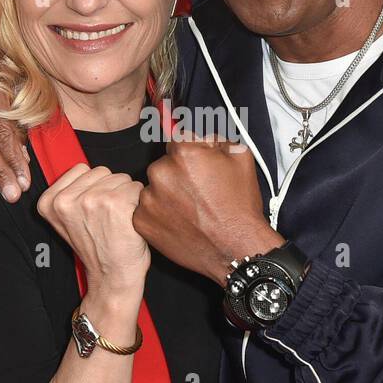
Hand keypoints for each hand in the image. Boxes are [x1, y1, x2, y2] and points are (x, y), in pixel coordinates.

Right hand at [37, 164, 149, 301]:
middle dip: (111, 191)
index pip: (82, 169)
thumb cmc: (97, 248)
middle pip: (103, 171)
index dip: (94, 188)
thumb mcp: (68, 220)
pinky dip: (140, 204)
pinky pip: (137, 188)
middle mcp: (66, 200)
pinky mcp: (115, 204)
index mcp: (49, 202)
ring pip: (121, 178)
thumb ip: (70, 192)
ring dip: (126, 197)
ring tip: (118, 222)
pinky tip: (131, 223)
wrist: (112, 277)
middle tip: (108, 220)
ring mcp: (90, 200)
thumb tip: (86, 166)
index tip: (93, 213)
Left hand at [134, 139, 281, 284]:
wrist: (236, 247)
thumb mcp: (241, 158)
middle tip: (197, 192)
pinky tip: (180, 221)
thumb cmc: (239, 206)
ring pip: (154, 188)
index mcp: (183, 153)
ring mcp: (148, 199)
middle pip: (163, 164)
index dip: (189, 153)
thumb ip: (216, 138)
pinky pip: (146, 210)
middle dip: (177, 174)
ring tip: (190, 210)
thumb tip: (201, 135)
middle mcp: (161, 172)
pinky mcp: (142, 221)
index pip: (177, 139)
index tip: (196, 166)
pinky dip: (160, 215)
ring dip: (167, 194)